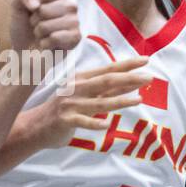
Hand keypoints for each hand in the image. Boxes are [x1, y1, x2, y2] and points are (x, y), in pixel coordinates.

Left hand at [10, 0, 79, 56]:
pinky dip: (45, 43)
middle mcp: (69, 6)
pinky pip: (55, 38)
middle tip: (38, 26)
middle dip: (34, 21)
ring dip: (39, 33)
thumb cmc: (24, 28)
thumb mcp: (18, 5)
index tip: (33, 12)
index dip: (32, 6)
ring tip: (43, 35)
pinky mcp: (75, 37)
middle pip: (43, 11)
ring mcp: (75, 21)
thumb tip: (36, 5)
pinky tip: (48, 44)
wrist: (23, 52)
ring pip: (46, 26)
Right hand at [24, 56, 150, 150]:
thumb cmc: (64, 110)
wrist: (36, 126)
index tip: (146, 60)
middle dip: (129, 79)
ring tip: (139, 99)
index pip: (108, 70)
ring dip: (120, 100)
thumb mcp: (85, 96)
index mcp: (82, 79)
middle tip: (149, 77)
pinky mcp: (65, 120)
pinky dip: (94, 124)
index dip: (127, 65)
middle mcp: (77, 88)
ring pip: (99, 102)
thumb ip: (106, 91)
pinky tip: (106, 125)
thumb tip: (133, 83)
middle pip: (106, 81)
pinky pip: (82, 122)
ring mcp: (70, 104)